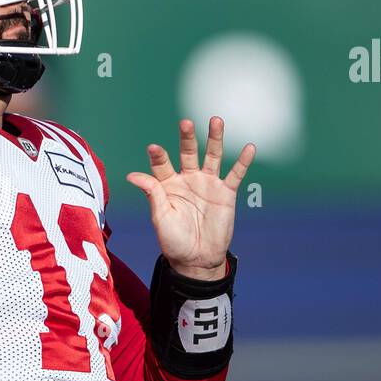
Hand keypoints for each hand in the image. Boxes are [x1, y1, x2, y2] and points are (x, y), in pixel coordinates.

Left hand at [126, 117, 255, 280]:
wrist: (197, 259)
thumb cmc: (174, 240)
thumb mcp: (160, 217)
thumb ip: (153, 193)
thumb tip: (132, 175)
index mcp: (168, 185)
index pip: (162, 164)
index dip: (158, 156)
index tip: (154, 148)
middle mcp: (188, 179)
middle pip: (188, 153)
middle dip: (187, 138)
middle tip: (185, 122)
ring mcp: (208, 184)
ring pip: (212, 156)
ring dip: (215, 139)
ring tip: (216, 120)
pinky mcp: (226, 193)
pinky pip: (236, 174)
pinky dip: (243, 161)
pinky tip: (249, 147)